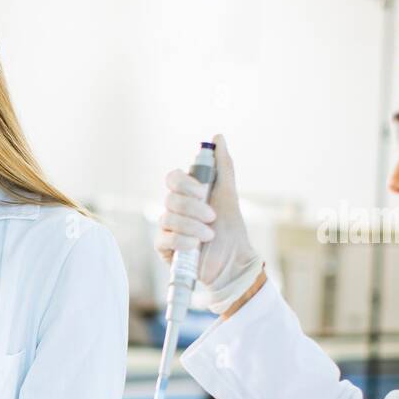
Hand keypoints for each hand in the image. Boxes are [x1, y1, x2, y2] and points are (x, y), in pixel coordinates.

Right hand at [156, 134, 262, 313]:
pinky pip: (165, 238)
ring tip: (209, 236)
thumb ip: (223, 166)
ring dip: (193, 227)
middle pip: (170, 198)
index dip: (185, 184)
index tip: (203, 191)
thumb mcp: (229, 194)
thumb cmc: (231, 230)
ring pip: (168, 218)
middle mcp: (175, 209)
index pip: (172, 178)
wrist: (234, 261)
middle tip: (212, 218)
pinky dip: (184, 242)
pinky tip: (196, 247)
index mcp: (187, 194)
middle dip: (194, 209)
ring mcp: (167, 229)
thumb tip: (218, 137)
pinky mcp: (164, 248)